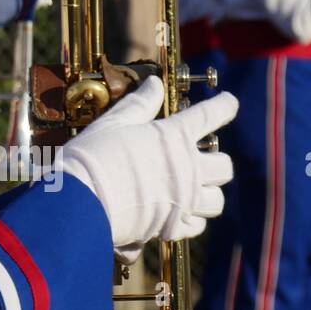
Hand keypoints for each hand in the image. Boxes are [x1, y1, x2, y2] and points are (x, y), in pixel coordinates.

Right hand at [57, 76, 235, 261]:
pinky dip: (191, 219)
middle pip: (225, 166)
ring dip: (208, 193)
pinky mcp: (174, 226)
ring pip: (216, 200)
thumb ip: (139, 104)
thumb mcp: (113, 123)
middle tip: (201, 159)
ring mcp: (184, 199)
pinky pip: (198, 226)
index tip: (229, 102)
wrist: (81, 200)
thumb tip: (155, 83)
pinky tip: (178, 213)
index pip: (210, 115)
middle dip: (217, 161)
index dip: (224, 106)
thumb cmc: (93, 156)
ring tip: (193, 189)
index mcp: (173, 136)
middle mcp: (187, 168)